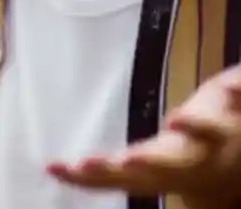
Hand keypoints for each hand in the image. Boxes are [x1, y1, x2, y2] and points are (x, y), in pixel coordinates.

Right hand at [49, 65, 240, 207]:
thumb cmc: (194, 158)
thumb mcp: (150, 169)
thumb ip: (105, 169)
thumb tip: (46, 168)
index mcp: (162, 171)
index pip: (120, 177)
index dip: (89, 176)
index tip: (54, 167)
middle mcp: (190, 159)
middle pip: (166, 163)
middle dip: (144, 162)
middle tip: (122, 161)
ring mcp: (219, 137)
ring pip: (208, 136)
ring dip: (193, 130)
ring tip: (174, 119)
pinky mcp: (237, 112)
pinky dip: (239, 94)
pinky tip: (232, 89)